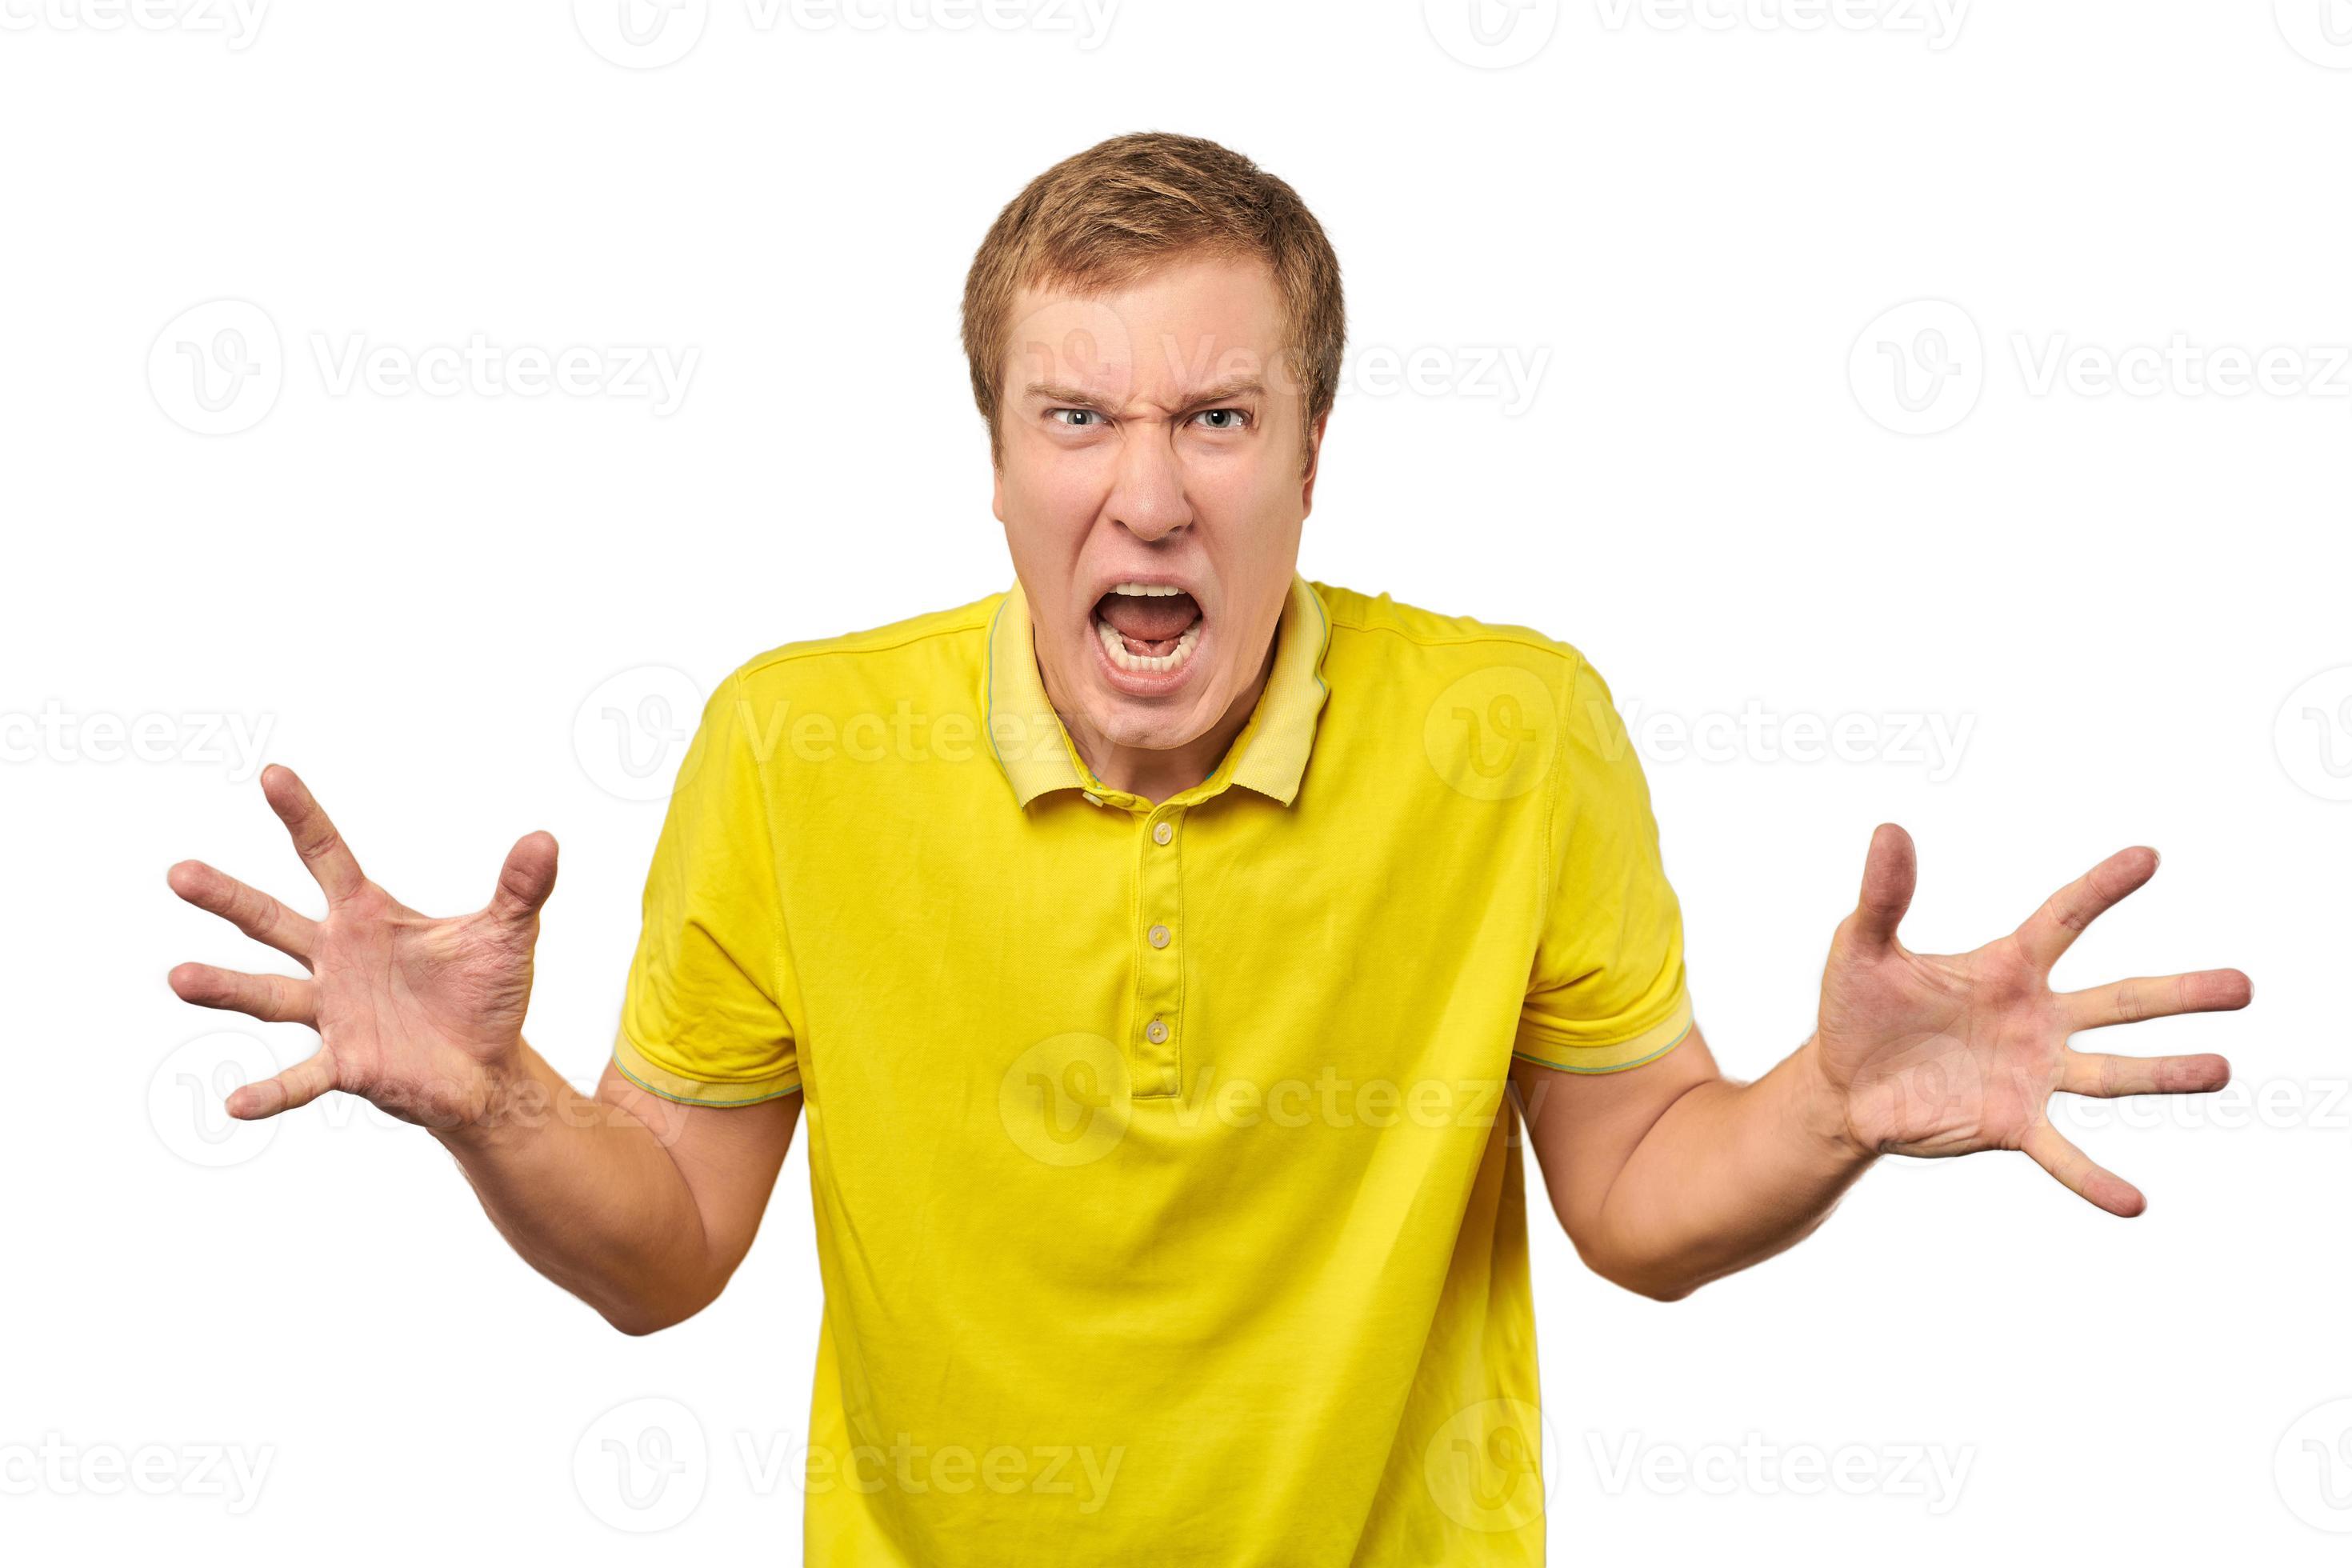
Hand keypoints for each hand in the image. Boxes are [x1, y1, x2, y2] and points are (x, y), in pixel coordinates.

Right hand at [167, 764, 558, 1128]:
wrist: (489, 1069)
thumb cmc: (486, 995)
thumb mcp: (507, 935)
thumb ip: (520, 888)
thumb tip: (546, 839)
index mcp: (369, 916)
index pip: (327, 856)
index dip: (302, 817)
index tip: (272, 775)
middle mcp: (336, 958)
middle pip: (272, 920)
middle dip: (228, 898)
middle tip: (180, 873)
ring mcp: (333, 1011)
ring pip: (269, 995)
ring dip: (226, 987)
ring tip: (178, 978)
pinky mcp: (345, 1063)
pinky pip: (301, 1079)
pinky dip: (271, 1091)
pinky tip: (235, 1103)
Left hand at [1810, 824, 2249, 1214]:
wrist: (1842, 1086)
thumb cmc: (1857, 1009)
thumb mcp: (1861, 948)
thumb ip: (1883, 895)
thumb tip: (1889, 831)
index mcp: (2006, 967)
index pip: (2064, 919)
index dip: (2102, 889)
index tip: (2148, 858)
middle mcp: (2036, 1018)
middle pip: (2120, 1001)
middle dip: (2180, 993)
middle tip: (2243, 986)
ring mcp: (2032, 1073)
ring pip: (2112, 1074)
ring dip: (2166, 1073)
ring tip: (2220, 1069)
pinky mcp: (2012, 1124)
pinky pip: (2062, 1154)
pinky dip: (2095, 1179)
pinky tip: (2134, 1202)